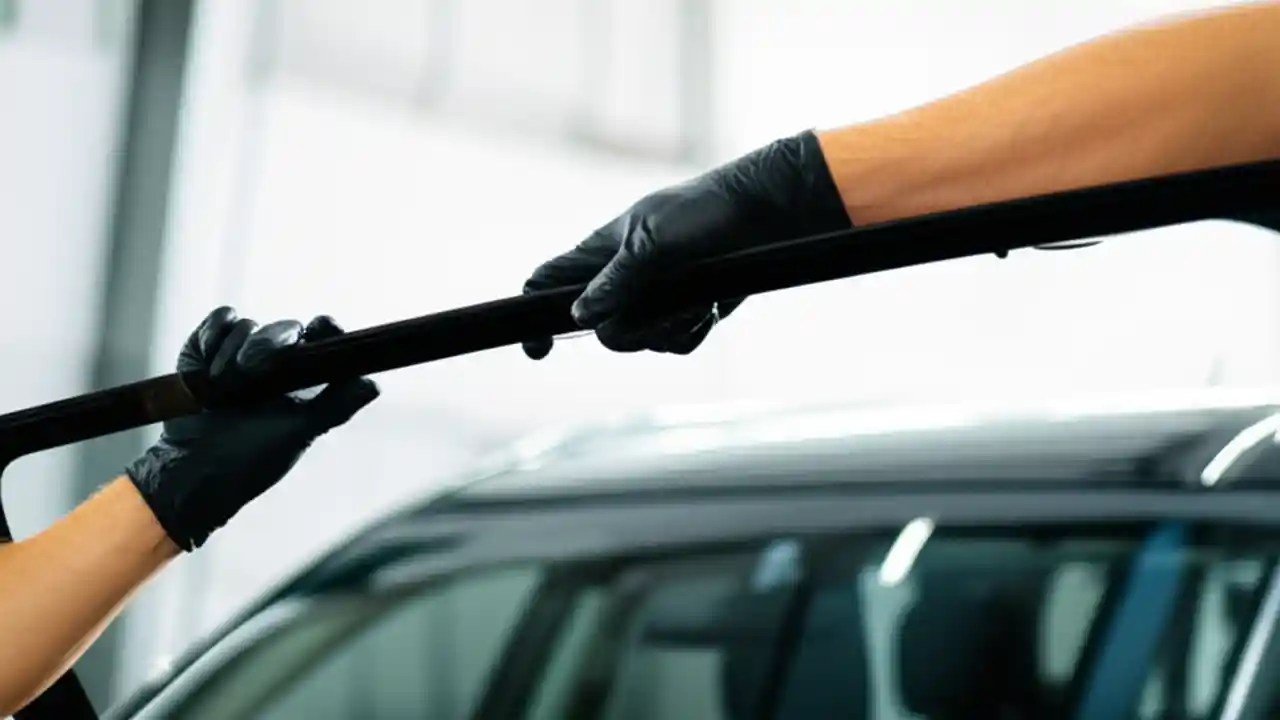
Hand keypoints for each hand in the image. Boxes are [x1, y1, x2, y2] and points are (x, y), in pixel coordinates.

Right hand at [126, 306, 379, 550]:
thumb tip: (373, 384)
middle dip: (267, 347)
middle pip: (285, 330)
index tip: (321, 326)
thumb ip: (336, 406)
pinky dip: (211, 337)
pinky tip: (205, 365)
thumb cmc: (250, 459)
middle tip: (251, 374)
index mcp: (306, 379)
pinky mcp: (207, 349)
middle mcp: (277, 363)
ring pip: (248, 326)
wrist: (191, 469)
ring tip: (221, 391)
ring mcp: (240, 354)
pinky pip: (218, 322)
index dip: (326, 328)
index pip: (325, 339)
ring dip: (230, 355)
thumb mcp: (299, 434)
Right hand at [522, 130, 849, 358]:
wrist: (761, 216)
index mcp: (600, 253)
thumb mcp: (651, 241)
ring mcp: (654, 299)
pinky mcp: (686, 313)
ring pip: (642, 341)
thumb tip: (578, 316)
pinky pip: (676, 344)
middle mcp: (621, 280)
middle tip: (658, 304)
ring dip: (671, 324)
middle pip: (601, 330)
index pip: (548, 283)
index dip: (534, 316)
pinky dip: (694, 328)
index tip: (538, 348)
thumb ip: (614, 281)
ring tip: (695, 294)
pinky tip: (711, 305)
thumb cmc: (701, 213)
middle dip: (631, 327)